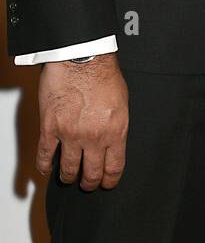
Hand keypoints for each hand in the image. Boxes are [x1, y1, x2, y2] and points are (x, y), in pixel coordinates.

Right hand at [36, 54, 128, 190]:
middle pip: (92, 173)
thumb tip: (113, 142)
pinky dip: (44, 167)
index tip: (107, 183)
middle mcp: (94, 137)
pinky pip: (45, 156)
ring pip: (69, 169)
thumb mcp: (122, 104)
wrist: (81, 58)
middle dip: (90, 182)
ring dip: (69, 177)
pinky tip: (47, 169)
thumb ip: (117, 126)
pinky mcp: (50, 128)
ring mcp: (70, 135)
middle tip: (88, 183)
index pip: (113, 168)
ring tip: (69, 177)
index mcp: (115, 131)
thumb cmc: (103, 75)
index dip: (109, 181)